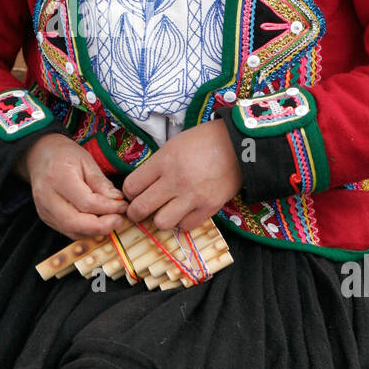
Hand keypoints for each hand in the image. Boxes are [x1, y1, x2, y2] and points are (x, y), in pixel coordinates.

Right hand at [18, 134, 128, 239]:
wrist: (40, 155)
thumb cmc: (64, 155)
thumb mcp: (87, 161)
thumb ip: (101, 183)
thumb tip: (117, 202)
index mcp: (58, 178)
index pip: (87, 203)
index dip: (109, 208)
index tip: (123, 206)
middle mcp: (47, 198)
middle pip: (76, 223)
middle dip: (102, 226)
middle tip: (119, 220)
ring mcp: (44, 211)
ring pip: (72, 231)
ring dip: (95, 231)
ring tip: (111, 221)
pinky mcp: (46, 218)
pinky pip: (68, 231)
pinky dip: (86, 231)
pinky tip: (98, 222)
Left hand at [121, 119, 242, 231]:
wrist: (238, 146)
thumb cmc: (203, 142)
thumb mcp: (173, 145)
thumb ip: (156, 166)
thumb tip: (140, 187)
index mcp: (163, 161)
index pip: (131, 187)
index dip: (129, 193)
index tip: (134, 193)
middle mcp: (175, 181)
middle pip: (141, 208)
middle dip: (136, 212)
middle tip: (140, 210)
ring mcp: (193, 196)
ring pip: (161, 223)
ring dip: (161, 218)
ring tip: (166, 210)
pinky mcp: (209, 207)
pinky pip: (186, 226)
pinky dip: (183, 221)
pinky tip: (185, 211)